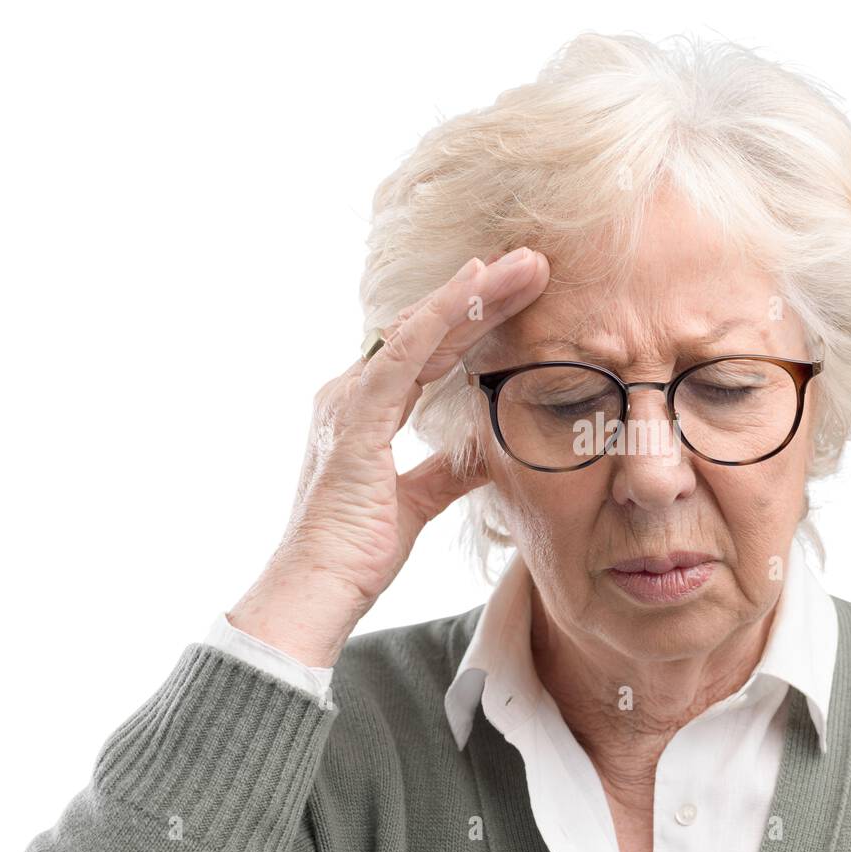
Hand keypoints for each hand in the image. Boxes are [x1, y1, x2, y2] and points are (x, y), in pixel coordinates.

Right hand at [229, 247, 548, 667]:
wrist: (318, 589)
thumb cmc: (356, 552)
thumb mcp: (418, 502)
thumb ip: (446, 472)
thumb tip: (486, 454)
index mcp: (364, 410)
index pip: (426, 351)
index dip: (471, 319)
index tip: (515, 293)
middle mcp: (351, 393)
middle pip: (427, 328)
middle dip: (482, 293)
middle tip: (532, 262)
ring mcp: (349, 400)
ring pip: (421, 328)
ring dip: (476, 292)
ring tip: (525, 263)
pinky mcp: (355, 416)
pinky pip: (405, 353)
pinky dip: (442, 316)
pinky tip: (476, 285)